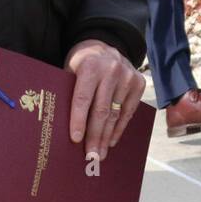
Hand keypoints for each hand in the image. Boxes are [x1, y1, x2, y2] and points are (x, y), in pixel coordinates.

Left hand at [65, 39, 144, 161]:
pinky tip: (111, 140)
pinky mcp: (138, 83)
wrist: (104, 45)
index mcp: (90, 66)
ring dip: (106, 137)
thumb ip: (69, 91)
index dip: (78, 120)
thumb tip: (62, 127)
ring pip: (115, 114)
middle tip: (90, 157)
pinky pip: (128, 112)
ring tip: (99, 154)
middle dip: (94, 136)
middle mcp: (111, 70)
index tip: (75, 140)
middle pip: (101, 110)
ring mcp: (127, 77)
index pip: (83, 98)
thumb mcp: (71, 70)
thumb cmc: (82, 63)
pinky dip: (119, 128)